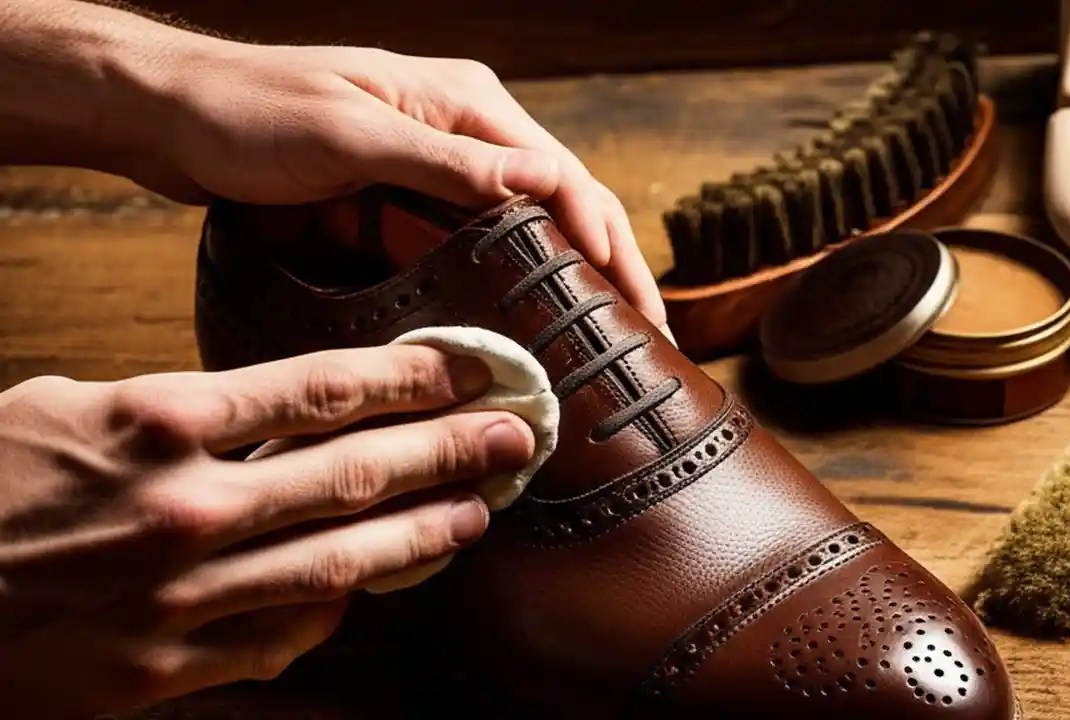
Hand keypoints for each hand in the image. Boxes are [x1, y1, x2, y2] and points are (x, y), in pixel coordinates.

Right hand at [0, 345, 532, 717]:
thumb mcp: (71, 410)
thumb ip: (183, 416)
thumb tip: (272, 422)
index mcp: (159, 424)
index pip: (322, 389)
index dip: (413, 376)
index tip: (472, 365)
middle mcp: (188, 508)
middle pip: (356, 471)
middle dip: (452, 449)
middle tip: (519, 434)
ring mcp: (182, 595)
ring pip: (341, 560)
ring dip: (424, 533)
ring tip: (480, 511)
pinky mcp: (165, 667)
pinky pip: (282, 638)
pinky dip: (336, 611)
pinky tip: (374, 588)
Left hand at [140, 38, 665, 331]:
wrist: (171, 113)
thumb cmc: (248, 113)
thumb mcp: (350, 137)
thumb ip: (447, 164)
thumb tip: (544, 181)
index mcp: (465, 104)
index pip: (564, 176)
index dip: (608, 244)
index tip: (638, 307)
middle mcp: (465, 131)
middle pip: (562, 201)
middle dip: (610, 264)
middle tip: (648, 333)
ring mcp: (438, 165)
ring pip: (526, 226)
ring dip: (569, 274)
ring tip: (607, 337)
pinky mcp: (408, 195)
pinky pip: (477, 240)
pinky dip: (512, 276)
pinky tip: (531, 315)